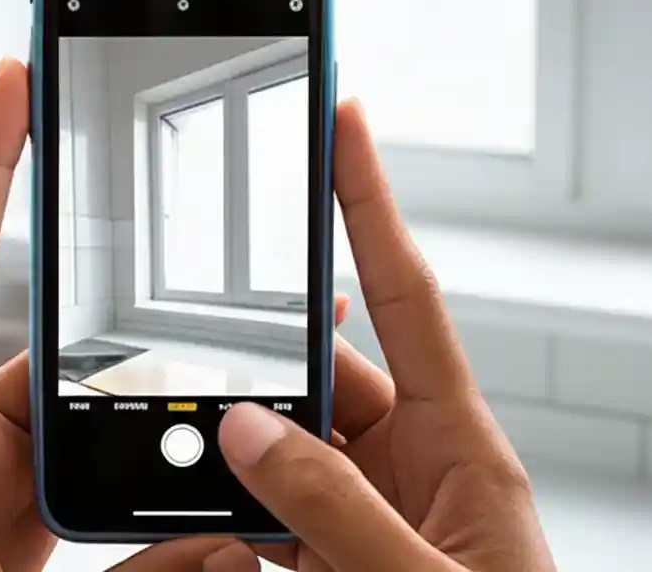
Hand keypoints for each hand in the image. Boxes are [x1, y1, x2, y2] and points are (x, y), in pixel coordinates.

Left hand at [0, 59, 248, 570]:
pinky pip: (85, 473)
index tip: (15, 83)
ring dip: (157, 424)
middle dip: (155, 339)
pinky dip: (138, 477)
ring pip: (92, 423)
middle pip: (70, 359)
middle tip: (242, 316)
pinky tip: (195, 492)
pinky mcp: (6, 518)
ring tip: (240, 419)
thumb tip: (233, 550)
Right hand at [215, 100, 555, 570]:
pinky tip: (207, 533)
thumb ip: (340, 514)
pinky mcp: (344, 562)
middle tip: (195, 359)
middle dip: (259, 368)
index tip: (343, 124)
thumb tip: (250, 432)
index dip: (372, 203)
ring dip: (237, 460)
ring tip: (190, 464)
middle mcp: (417, 470)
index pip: (407, 298)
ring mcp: (376, 518)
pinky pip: (277, 520)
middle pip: (323, 382)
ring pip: (286, 456)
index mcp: (462, 448)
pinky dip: (236, 522)